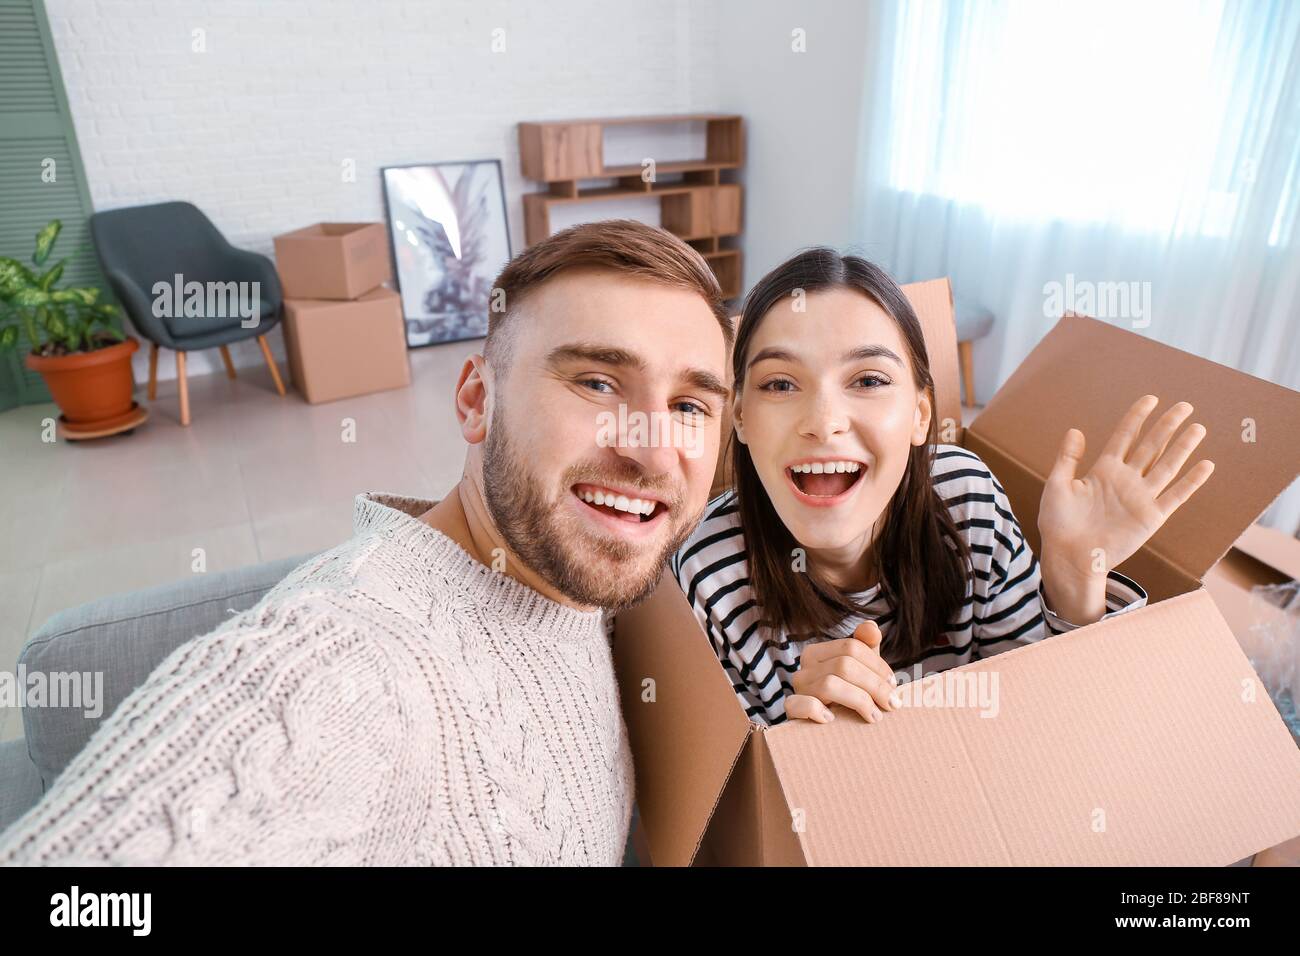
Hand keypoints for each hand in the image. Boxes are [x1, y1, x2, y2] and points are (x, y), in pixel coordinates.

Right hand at [785, 620, 900, 723]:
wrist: (828, 732)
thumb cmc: (847, 698)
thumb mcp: (859, 671)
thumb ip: (866, 648)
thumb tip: (871, 627)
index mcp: (818, 652)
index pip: (852, 647)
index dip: (878, 665)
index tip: (893, 684)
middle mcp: (804, 666)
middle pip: (844, 665)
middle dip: (875, 685)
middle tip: (892, 704)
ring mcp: (798, 688)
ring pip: (830, 684)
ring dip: (860, 701)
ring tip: (875, 716)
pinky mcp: (792, 710)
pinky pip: (803, 705)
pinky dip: (819, 711)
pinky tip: (834, 720)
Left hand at [1037, 394, 1214, 621]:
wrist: (1069, 555)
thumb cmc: (1058, 523)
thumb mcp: (1057, 485)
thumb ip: (1067, 458)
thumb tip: (1076, 430)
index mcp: (1103, 470)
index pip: (1125, 436)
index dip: (1137, 417)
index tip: (1151, 399)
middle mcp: (1125, 480)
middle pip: (1151, 446)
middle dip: (1167, 425)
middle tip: (1185, 406)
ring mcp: (1140, 497)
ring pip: (1167, 466)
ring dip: (1183, 447)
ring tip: (1198, 427)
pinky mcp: (1151, 517)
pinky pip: (1176, 496)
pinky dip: (1191, 481)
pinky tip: (1206, 465)